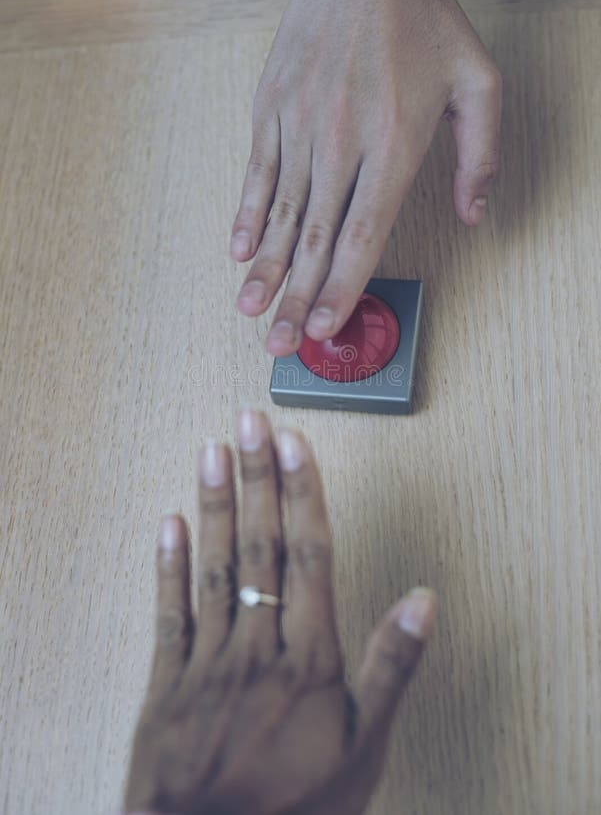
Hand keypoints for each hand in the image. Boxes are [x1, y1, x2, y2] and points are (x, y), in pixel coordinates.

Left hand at [124, 411, 436, 814]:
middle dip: (257, 479)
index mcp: (308, 658)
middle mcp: (256, 646)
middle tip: (249, 422)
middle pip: (261, 547)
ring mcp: (207, 662)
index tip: (294, 443)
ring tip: (211, 452)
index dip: (303, 493)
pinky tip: (168, 524)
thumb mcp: (366, 751)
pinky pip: (168, 615)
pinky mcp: (167, 686)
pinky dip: (167, 567)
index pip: (309, 555)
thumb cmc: (296, 811)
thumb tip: (422, 602)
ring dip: (214, 506)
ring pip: (213, 568)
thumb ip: (392, 670)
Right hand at [231, 0, 501, 356]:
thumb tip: (476, 218)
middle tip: (280, 345)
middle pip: (313, 238)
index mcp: (394, 145)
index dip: (342, 287)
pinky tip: (238, 252)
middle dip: (295, 298)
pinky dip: (246, 216)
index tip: (325, 328)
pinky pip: (256, 173)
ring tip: (251, 313)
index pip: (363, 235)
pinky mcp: (271, 107)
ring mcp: (299, 124)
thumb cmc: (426, 21)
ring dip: (264, 270)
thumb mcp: (479, 83)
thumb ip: (481, 157)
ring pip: (279, 214)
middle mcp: (342, 142)